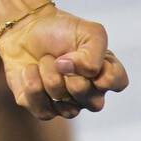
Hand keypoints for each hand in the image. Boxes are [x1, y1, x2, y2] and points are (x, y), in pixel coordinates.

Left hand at [0, 7, 127, 120]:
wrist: (23, 29)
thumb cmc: (59, 30)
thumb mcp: (88, 31)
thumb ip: (94, 53)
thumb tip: (77, 71)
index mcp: (104, 72)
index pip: (117, 83)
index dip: (102, 72)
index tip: (84, 53)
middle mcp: (89, 93)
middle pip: (94, 104)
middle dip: (73, 78)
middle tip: (59, 58)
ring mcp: (67, 104)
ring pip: (68, 109)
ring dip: (50, 76)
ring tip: (43, 60)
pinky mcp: (41, 107)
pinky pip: (43, 111)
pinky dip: (32, 85)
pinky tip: (30, 70)